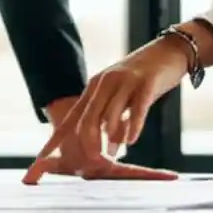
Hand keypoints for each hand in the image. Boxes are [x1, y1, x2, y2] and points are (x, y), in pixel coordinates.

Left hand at [22, 38, 190, 183]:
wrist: (170, 50)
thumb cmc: (144, 78)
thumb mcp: (122, 96)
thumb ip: (114, 119)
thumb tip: (111, 149)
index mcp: (96, 86)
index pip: (72, 116)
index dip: (57, 137)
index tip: (42, 156)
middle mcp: (106, 83)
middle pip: (88, 118)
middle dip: (87, 142)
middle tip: (92, 162)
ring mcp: (126, 82)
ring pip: (110, 115)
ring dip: (110, 138)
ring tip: (112, 156)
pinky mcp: (146, 84)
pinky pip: (137, 109)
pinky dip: (133, 126)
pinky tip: (131, 141)